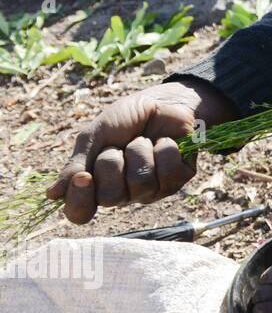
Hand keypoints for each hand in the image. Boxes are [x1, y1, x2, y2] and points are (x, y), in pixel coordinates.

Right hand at [46, 81, 238, 223]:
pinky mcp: (178, 179)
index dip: (80, 199)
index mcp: (98, 184)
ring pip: (140, 183)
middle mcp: (124, 192)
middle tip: (118, 146)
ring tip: (143, 140)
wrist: (162, 100)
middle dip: (112, 163)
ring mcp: (153, 188)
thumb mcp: (95, 135)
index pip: (80, 212)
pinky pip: (168, 173)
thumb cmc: (126, 118)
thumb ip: (76, 164)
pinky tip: (165, 142)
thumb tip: (52, 195)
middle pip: (110, 197)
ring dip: (139, 152)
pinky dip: (164, 149)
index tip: (83, 177)